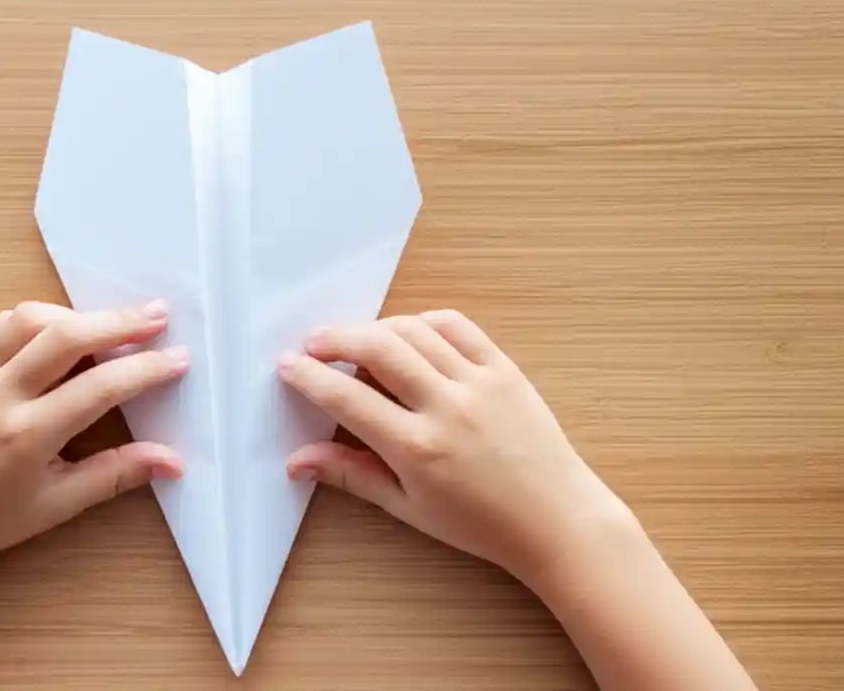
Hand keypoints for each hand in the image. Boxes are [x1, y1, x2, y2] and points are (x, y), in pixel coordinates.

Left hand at [0, 300, 188, 579]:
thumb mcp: (58, 505)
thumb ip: (117, 474)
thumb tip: (173, 461)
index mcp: (26, 435)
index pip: (100, 387)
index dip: (146, 369)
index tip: (178, 359)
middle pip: (67, 336)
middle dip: (119, 322)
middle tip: (158, 316)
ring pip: (30, 317)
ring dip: (75, 314)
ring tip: (110, 325)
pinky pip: (1, 324)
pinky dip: (37, 319)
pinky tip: (60, 329)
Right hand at [279, 309, 635, 583]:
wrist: (555, 519)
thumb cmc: (480, 523)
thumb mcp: (408, 507)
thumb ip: (352, 475)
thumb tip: (297, 461)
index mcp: (418, 449)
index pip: (347, 399)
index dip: (310, 377)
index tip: (288, 365)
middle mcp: (447, 408)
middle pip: (377, 350)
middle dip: (335, 338)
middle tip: (313, 343)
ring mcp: (480, 383)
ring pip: (414, 330)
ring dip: (376, 327)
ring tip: (356, 340)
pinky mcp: (505, 369)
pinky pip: (457, 326)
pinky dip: (424, 321)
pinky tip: (407, 333)